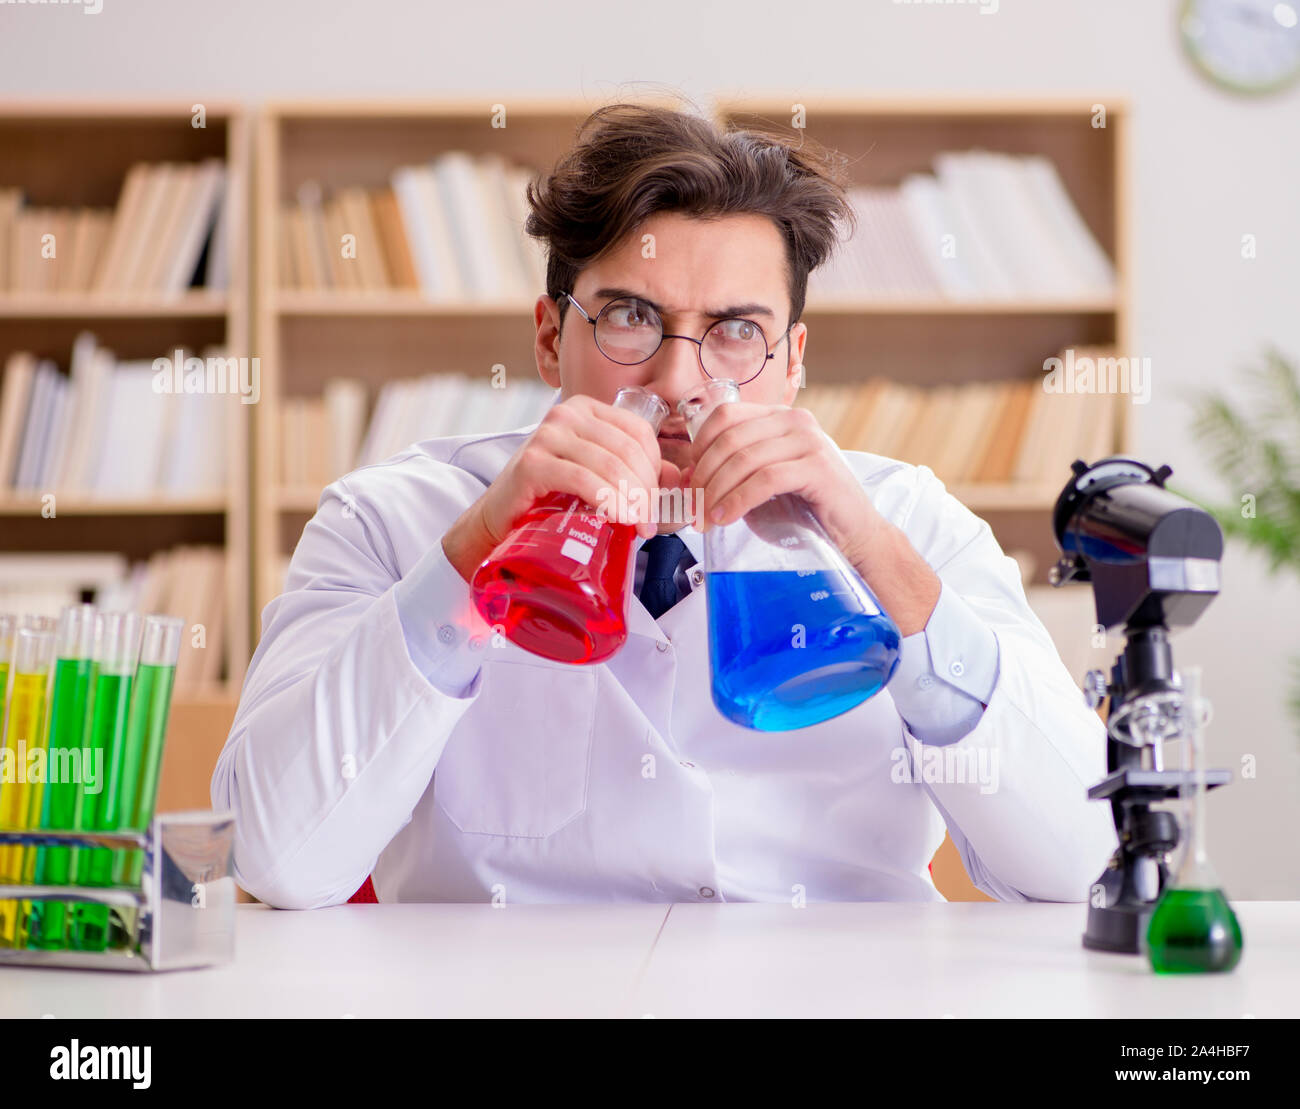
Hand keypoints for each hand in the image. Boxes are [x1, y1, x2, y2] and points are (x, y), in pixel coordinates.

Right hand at [443, 395, 686, 581]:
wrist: (500, 518)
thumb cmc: (550, 497)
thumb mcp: (597, 477)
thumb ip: (635, 472)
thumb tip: (676, 478)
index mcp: (586, 409)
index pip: (639, 432)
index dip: (656, 468)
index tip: (657, 503)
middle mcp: (566, 414)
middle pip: (628, 449)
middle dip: (646, 490)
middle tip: (648, 523)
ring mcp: (547, 435)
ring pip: (610, 465)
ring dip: (631, 500)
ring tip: (637, 526)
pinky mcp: (532, 462)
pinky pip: (582, 478)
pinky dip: (606, 500)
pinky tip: (617, 518)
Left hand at [685, 401, 941, 635]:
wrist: (854, 536)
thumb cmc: (804, 512)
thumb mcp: (760, 485)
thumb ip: (730, 474)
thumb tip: (684, 478)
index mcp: (779, 418)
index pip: (724, 416)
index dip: (698, 448)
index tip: (687, 481)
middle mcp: (796, 421)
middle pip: (730, 438)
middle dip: (702, 475)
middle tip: (691, 507)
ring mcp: (810, 441)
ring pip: (744, 458)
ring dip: (715, 491)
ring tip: (704, 519)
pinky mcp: (818, 468)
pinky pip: (765, 479)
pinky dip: (737, 500)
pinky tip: (724, 517)